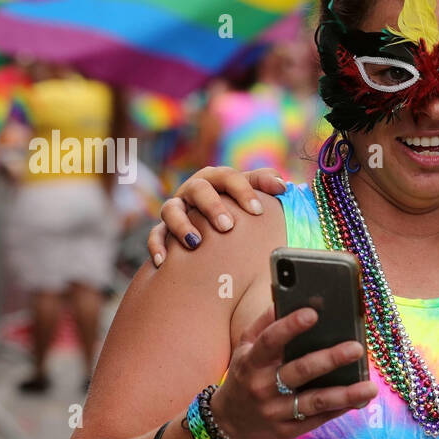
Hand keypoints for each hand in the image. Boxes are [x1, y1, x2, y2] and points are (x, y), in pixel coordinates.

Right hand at [147, 166, 285, 266]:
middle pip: (199, 189)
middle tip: (228, 226)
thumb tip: (283, 186)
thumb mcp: (249, 195)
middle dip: (212, 206)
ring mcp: (177, 209)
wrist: (211, 232)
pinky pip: (155, 235)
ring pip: (171, 210)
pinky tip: (164, 261)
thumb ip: (265, 185)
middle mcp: (194, 190)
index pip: (229, 177)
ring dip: (182, 225)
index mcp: (217, 180)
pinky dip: (157, 246)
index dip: (243, 191)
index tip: (258, 210)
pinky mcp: (163, 230)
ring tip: (196, 242)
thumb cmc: (237, 210)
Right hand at [208, 304, 377, 438]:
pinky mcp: (287, 430)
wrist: (229, 421)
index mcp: (251, 362)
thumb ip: (265, 324)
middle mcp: (261, 387)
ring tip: (370, 387)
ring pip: (314, 402)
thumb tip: (287, 296)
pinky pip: (318, 419)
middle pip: (299, 371)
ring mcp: (275, 412)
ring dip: (345, 394)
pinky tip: (361, 399)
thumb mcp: (245, 348)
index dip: (289, 326)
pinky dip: (341, 408)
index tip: (313, 312)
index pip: (270, 341)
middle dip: (330, 359)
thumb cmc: (245, 374)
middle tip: (357, 347)